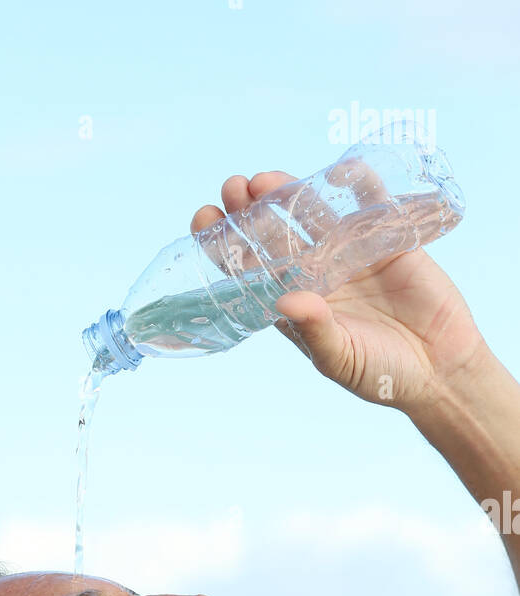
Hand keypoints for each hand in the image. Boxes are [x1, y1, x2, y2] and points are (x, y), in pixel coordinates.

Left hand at [191, 170, 486, 412]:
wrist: (441, 370)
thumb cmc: (382, 374)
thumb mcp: (342, 358)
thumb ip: (314, 330)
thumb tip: (284, 300)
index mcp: (295, 305)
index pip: (250, 270)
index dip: (224, 244)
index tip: (203, 219)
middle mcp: (317, 275)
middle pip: (275, 235)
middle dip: (251, 211)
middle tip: (232, 187)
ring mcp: (351, 255)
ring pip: (314, 215)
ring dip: (289, 194)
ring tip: (263, 180)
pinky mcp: (388, 241)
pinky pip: (371, 204)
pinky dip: (358, 184)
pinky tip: (338, 172)